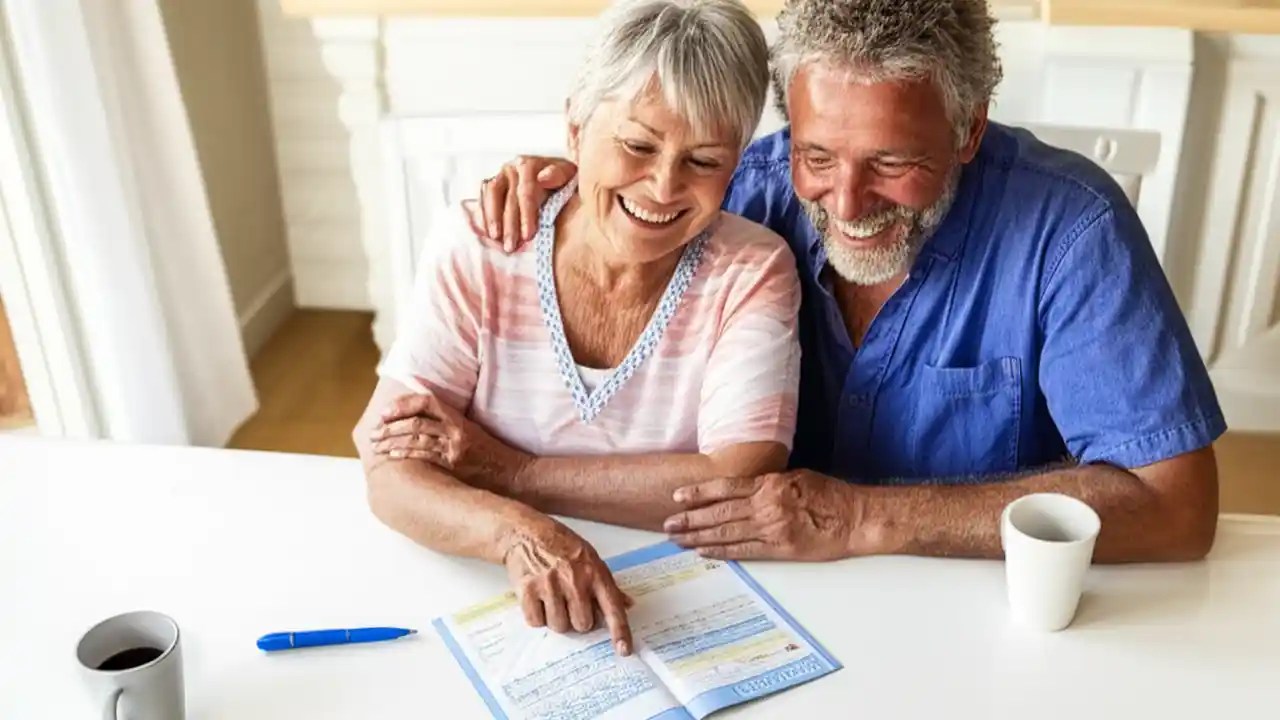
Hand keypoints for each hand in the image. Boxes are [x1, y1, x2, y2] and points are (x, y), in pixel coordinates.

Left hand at [371, 392, 530, 488]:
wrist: (513, 474)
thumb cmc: (492, 456)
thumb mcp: (473, 433)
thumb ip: (449, 427)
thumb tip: (419, 427)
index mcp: (459, 419)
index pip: (427, 402)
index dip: (404, 404)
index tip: (385, 411)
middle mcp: (456, 430)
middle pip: (416, 420)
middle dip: (390, 426)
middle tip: (374, 432)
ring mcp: (455, 447)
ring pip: (417, 437)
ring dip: (392, 441)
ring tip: (377, 444)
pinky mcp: (455, 464)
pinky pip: (426, 455)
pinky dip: (406, 454)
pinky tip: (393, 457)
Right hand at [464, 156, 577, 251]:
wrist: (554, 176)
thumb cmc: (562, 180)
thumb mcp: (568, 175)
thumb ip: (559, 175)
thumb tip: (543, 178)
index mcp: (530, 165)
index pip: (526, 191)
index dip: (526, 215)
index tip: (528, 235)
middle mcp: (512, 168)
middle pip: (508, 198)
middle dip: (509, 225)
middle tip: (511, 247)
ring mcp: (499, 176)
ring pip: (491, 196)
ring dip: (492, 219)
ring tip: (496, 240)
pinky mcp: (490, 185)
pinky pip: (482, 199)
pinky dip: (483, 216)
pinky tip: (487, 233)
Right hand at [502, 516, 634, 655]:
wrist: (527, 533)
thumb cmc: (562, 546)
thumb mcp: (591, 559)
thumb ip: (608, 585)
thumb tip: (628, 605)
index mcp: (595, 572)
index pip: (612, 607)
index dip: (620, 631)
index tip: (624, 650)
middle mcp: (575, 580)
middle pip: (583, 624)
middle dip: (577, 619)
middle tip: (570, 602)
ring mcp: (550, 585)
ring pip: (560, 626)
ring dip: (556, 618)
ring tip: (552, 598)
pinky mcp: (528, 590)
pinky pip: (536, 622)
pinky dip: (537, 616)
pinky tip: (538, 598)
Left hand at [664, 470, 860, 560]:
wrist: (856, 517)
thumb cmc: (831, 494)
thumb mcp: (797, 476)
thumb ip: (769, 482)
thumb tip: (746, 486)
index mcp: (769, 484)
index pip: (725, 487)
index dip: (698, 493)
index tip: (676, 497)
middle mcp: (766, 505)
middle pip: (719, 512)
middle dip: (690, 519)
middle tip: (667, 525)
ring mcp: (772, 528)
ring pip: (727, 532)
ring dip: (699, 537)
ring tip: (678, 540)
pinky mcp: (781, 549)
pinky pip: (744, 551)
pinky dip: (722, 551)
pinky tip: (705, 552)